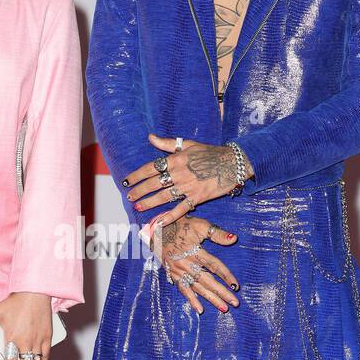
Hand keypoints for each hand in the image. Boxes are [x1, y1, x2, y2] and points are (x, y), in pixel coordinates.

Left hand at [124, 133, 252, 229]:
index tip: (126, 181)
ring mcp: (188, 186)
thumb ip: (168, 143)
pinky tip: (159, 222)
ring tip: (138, 207)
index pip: (150, 168)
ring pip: (164, 196)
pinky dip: (170, 216)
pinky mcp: (198, 197)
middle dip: (139, 191)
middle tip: (129, 197)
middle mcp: (180, 173)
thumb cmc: (211, 152)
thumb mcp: (189, 144)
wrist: (233, 162)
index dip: (136, 175)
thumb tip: (150, 137)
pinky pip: (181, 209)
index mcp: (176, 159)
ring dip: (149, 203)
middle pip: (154, 183)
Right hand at [153, 215, 240, 313]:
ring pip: (197, 287)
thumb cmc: (181, 226)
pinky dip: (191, 300)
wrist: (157, 230)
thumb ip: (217, 233)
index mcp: (194, 251)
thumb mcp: (199, 225)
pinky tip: (200, 310)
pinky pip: (183, 289)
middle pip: (207, 280)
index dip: (226, 276)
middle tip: (234, 303)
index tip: (236, 286)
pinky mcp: (173, 274)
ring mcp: (179, 271)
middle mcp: (186, 263)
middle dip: (221, 293)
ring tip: (223, 308)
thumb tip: (234, 239)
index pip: (214, 266)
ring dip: (210, 299)